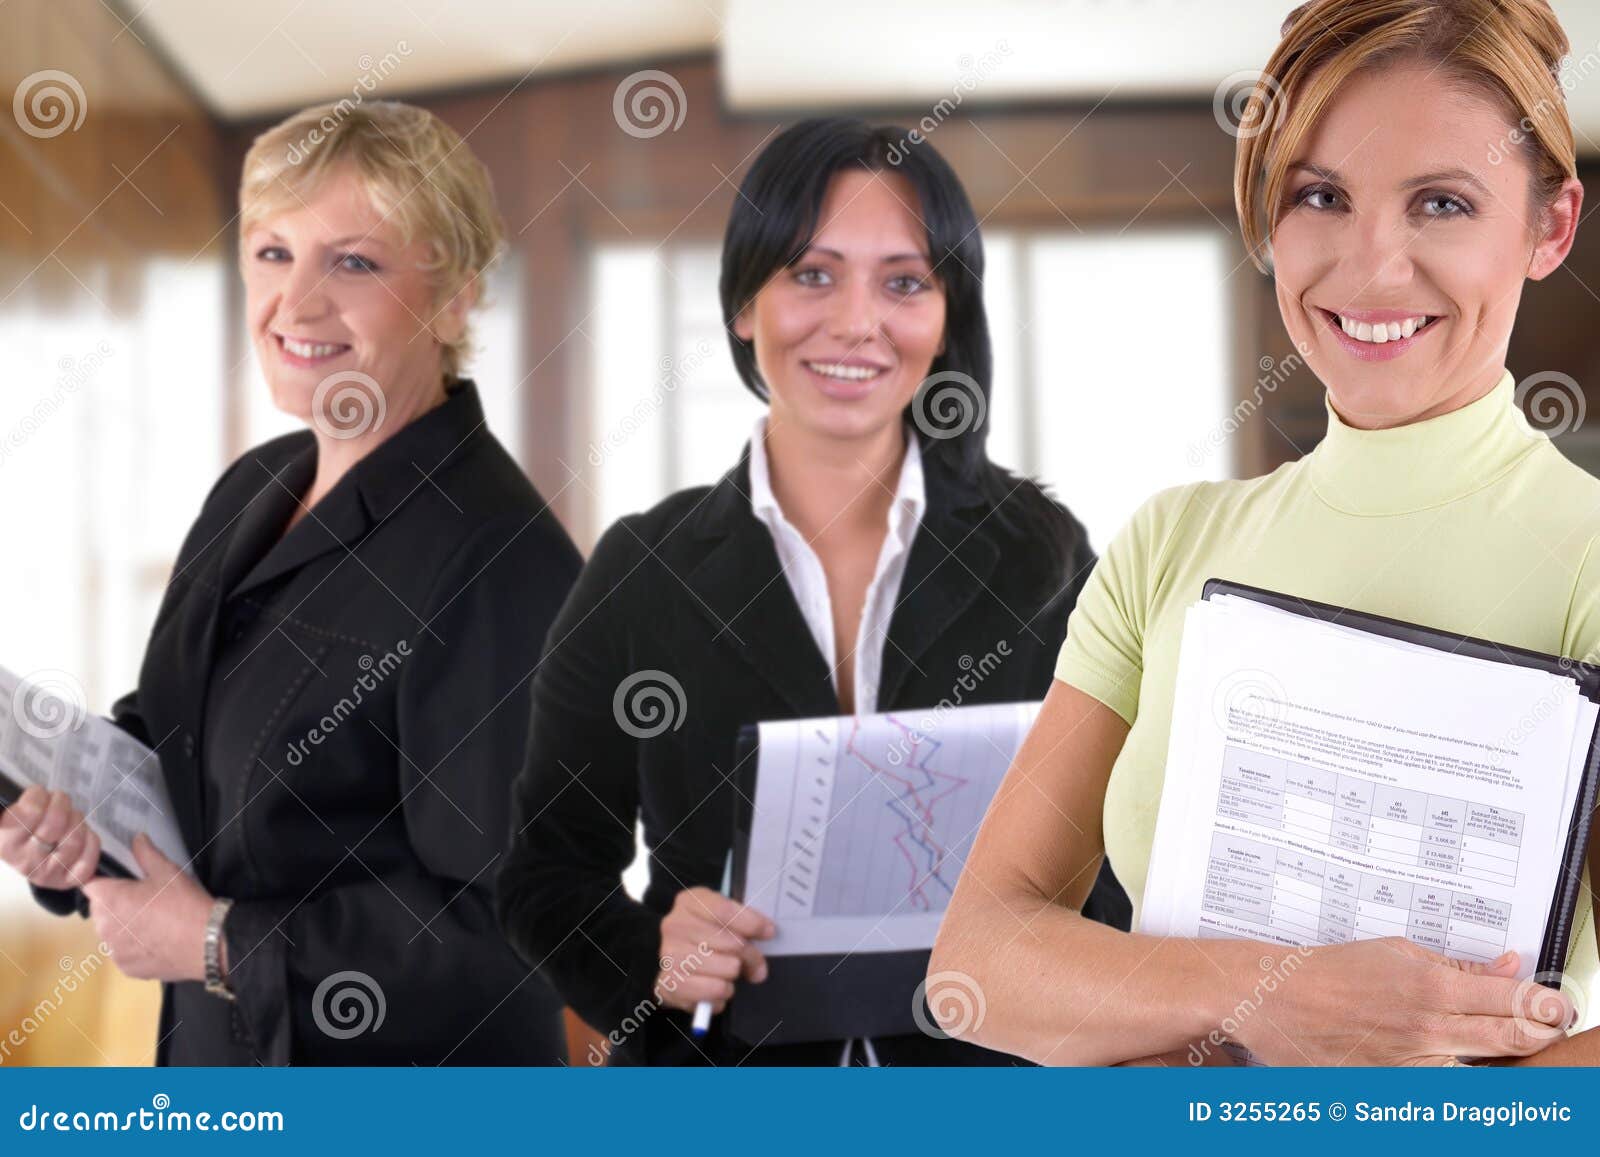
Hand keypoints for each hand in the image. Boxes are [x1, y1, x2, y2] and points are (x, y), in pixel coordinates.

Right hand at [0, 786, 100, 890]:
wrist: (32, 857)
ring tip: (70, 817)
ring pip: (75, 838)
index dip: (38, 798)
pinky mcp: (69, 880)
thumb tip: (39, 795)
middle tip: (59, 800)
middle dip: (61, 803)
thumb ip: (25, 807)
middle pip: (56, 823)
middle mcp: (24, 863)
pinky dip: (91, 839)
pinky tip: (82, 834)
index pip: (29, 813)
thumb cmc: (25, 827)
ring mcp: (47, 875)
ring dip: (77, 820)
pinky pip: (90, 855)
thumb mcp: (15, 815)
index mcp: (6, 843)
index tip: (39, 793)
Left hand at [82, 834, 212, 982]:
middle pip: (100, 910)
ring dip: (124, 927)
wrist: (206, 941)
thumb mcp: (167, 871)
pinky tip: (157, 940)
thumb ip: (146, 853)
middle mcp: (103, 927)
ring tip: (153, 922)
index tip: (121, 882)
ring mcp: (113, 950)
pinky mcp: (126, 968)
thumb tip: (137, 839)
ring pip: (111, 933)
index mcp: (108, 899)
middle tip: (145, 900)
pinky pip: (123, 952)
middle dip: (116, 904)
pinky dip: (134, 947)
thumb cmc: (184, 904)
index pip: (89, 884)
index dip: (104, 880)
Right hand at [653, 886, 773, 1013]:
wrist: (677, 960)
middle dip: (751, 955)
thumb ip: (745, 922)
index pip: (724, 910)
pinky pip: (715, 991)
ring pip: (728, 969)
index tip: (768, 931)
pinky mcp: (670, 983)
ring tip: (729, 972)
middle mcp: (675, 926)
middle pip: (731, 942)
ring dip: (735, 974)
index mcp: (689, 901)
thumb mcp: (723, 917)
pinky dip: (723, 992)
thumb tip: (765, 939)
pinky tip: (718, 985)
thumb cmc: (707, 935)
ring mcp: (669, 955)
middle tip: (754, 961)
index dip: (751, 922)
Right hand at [1232, 938, 1572, 1065]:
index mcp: (1428, 989)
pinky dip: (1453, 1074)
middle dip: (1539, 1032)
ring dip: (1495, 1057)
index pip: (1512, 1002)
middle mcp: (1425, 1031)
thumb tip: (1504, 967)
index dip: (1546, 1005)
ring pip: (1481, 1071)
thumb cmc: (1327, 972)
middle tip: (1549, 1023)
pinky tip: (1445, 1060)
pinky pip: (1441, 1088)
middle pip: (1511, 1041)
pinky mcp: (1392, 1089)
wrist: (1273, 1001)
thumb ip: (1454, 966)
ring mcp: (1411, 1066)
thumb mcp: (1395, 953)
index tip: (1557, 1005)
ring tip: (1490, 1040)